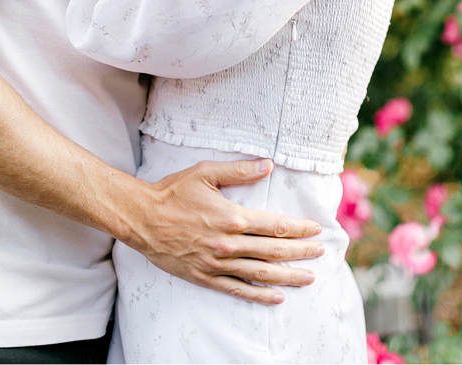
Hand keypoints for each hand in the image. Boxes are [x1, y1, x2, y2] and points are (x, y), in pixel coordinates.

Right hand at [126, 159, 323, 304]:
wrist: (141, 218)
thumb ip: (238, 170)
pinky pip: (237, 289)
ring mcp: (217, 263)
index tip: (315, 230)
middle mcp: (228, 243)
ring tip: (308, 277)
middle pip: (274, 252)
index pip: (274, 226)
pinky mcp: (205, 276)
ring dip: (288, 276)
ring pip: (261, 273)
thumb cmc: (172, 192)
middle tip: (320, 253)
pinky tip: (276, 297)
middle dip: (301, 252)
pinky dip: (259, 295)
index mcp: (230, 217)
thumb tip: (268, 165)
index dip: (298, 229)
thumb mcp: (204, 173)